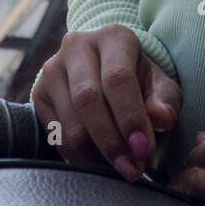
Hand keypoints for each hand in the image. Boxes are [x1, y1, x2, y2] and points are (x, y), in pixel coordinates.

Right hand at [31, 25, 181, 180]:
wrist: (106, 72)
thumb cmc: (139, 80)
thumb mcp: (159, 85)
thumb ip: (165, 101)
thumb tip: (163, 119)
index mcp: (113, 37)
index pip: (117, 79)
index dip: (130, 117)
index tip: (144, 149)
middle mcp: (77, 46)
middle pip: (88, 100)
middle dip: (112, 142)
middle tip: (132, 168)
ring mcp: (53, 69)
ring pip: (70, 124)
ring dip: (97, 155)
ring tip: (120, 166)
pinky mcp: (38, 94)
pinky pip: (57, 137)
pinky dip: (80, 157)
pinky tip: (100, 160)